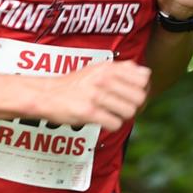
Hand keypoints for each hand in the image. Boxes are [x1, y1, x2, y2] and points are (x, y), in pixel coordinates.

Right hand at [31, 60, 151, 129]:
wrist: (46, 95)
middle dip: (133, 105)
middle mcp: (103, 79)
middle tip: (121, 107)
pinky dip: (111, 125)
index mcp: (108, 68)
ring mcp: (96, 95)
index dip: (141, 90)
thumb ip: (122, 69)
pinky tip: (102, 120)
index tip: (130, 96)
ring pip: (129, 112)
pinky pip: (115, 123)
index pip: (143, 79)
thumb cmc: (73, 84)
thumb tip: (146, 73)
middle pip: (139, 97)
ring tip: (110, 113)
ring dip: (122, 116)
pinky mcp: (88, 112)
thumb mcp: (97, 69)